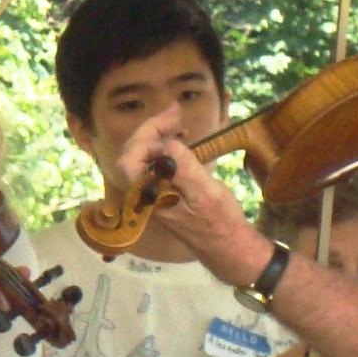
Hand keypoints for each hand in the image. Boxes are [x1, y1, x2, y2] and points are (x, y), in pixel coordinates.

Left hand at [115, 108, 268, 281]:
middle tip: (176, 111)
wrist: (226, 245)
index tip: (172, 119)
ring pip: (143, 157)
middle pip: (134, 154)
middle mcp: (144, 194)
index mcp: (149, 195)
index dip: (147, 133)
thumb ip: (184, 169)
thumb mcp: (205, 193)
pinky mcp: (162, 192)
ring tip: (178, 121)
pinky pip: (153, 164)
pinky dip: (163, 147)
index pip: (131, 157)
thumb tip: (168, 145)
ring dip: (157, 135)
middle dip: (152, 129)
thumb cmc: (218, 220)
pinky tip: (178, 139)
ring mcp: (151, 193)